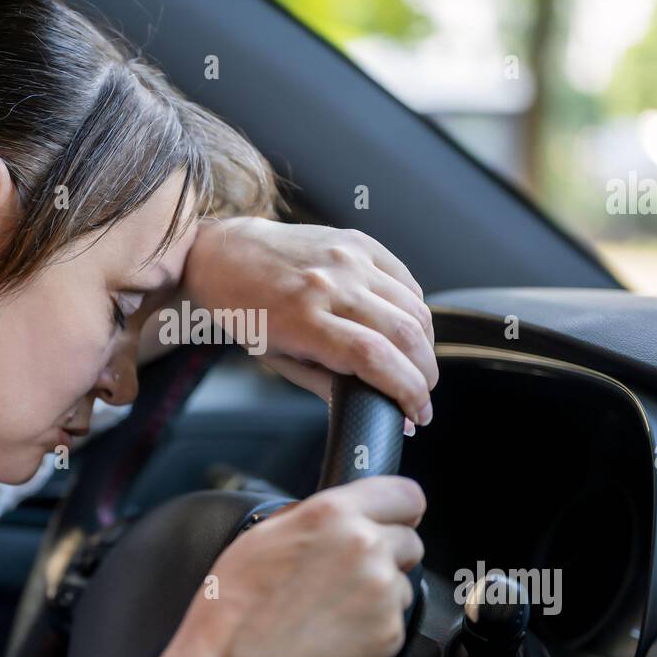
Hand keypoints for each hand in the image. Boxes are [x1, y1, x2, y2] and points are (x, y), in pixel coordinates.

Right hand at [118, 475, 424, 656]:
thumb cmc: (237, 608)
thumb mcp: (263, 536)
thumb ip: (313, 516)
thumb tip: (336, 515)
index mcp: (333, 515)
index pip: (406, 495)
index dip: (400, 510)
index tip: (394, 520)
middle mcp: (365, 548)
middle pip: (411, 542)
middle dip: (388, 554)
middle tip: (348, 574)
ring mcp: (381, 593)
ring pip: (402, 585)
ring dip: (379, 594)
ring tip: (332, 610)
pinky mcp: (388, 634)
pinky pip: (394, 622)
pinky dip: (373, 628)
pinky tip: (335, 633)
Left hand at [181, 217, 436, 427]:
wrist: (229, 255)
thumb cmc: (249, 313)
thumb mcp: (278, 361)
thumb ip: (327, 386)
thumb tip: (374, 412)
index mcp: (302, 319)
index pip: (374, 358)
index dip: (407, 391)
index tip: (418, 414)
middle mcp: (330, 284)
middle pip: (405, 333)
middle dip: (425, 374)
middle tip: (423, 397)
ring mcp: (348, 258)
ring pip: (415, 307)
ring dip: (427, 346)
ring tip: (418, 368)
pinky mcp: (360, 242)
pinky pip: (407, 281)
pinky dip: (416, 312)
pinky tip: (409, 332)